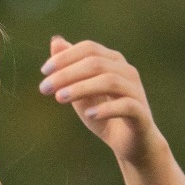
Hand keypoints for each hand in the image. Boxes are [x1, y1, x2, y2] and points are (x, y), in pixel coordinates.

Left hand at [38, 36, 165, 166]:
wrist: (129, 144)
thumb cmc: (104, 115)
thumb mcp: (81, 91)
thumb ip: (70, 69)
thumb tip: (55, 41)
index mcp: (113, 62)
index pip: (89, 49)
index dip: (65, 57)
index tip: (44, 72)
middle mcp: (127, 72)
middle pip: (96, 63)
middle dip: (67, 74)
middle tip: (44, 88)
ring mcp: (136, 92)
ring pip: (110, 81)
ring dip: (81, 88)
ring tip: (60, 98)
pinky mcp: (141, 114)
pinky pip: (126, 105)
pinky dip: (106, 108)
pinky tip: (89, 114)